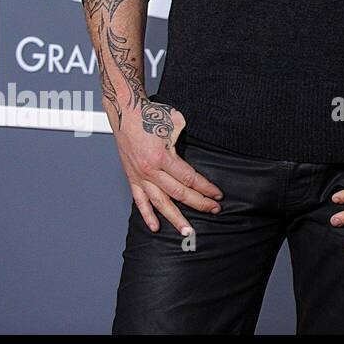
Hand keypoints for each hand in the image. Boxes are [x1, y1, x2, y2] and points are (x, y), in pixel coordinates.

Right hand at [112, 103, 221, 236]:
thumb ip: (185, 141)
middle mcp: (150, 170)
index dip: (205, 188)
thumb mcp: (176, 124)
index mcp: (162, 157)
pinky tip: (155, 226)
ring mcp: (139, 176)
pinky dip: (147, 215)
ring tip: (187, 230)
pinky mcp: (131, 178)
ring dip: (174, 218)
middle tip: (213, 210)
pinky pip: (139, 201)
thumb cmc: (151, 116)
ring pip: (159, 203)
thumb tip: (195, 153)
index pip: (189, 178)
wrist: (125, 113)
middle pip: (178, 193)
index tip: (217, 195)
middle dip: (198, 203)